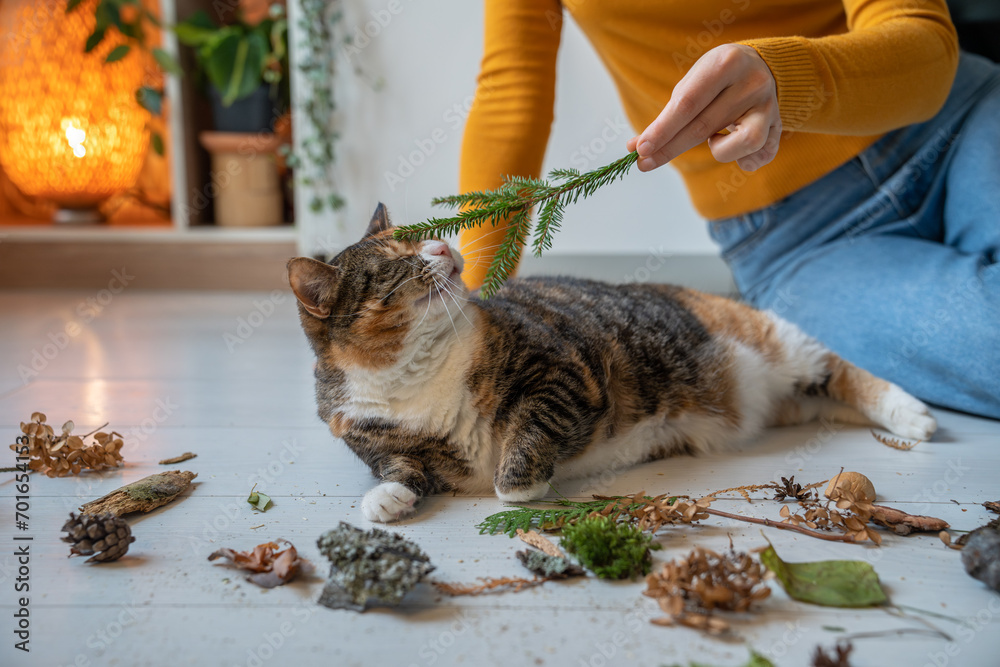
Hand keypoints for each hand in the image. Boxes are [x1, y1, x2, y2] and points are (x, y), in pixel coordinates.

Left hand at [626, 44, 780, 172]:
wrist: (764, 67)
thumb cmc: (716, 79)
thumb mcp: (692, 84)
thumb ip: (667, 116)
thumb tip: (635, 148)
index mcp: (726, 63)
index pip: (688, 103)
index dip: (662, 129)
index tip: (640, 149)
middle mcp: (752, 82)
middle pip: (704, 126)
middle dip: (670, 148)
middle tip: (644, 163)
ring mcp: (769, 105)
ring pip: (742, 145)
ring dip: (719, 151)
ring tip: (714, 140)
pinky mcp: (779, 126)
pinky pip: (759, 156)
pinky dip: (743, 161)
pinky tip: (733, 149)